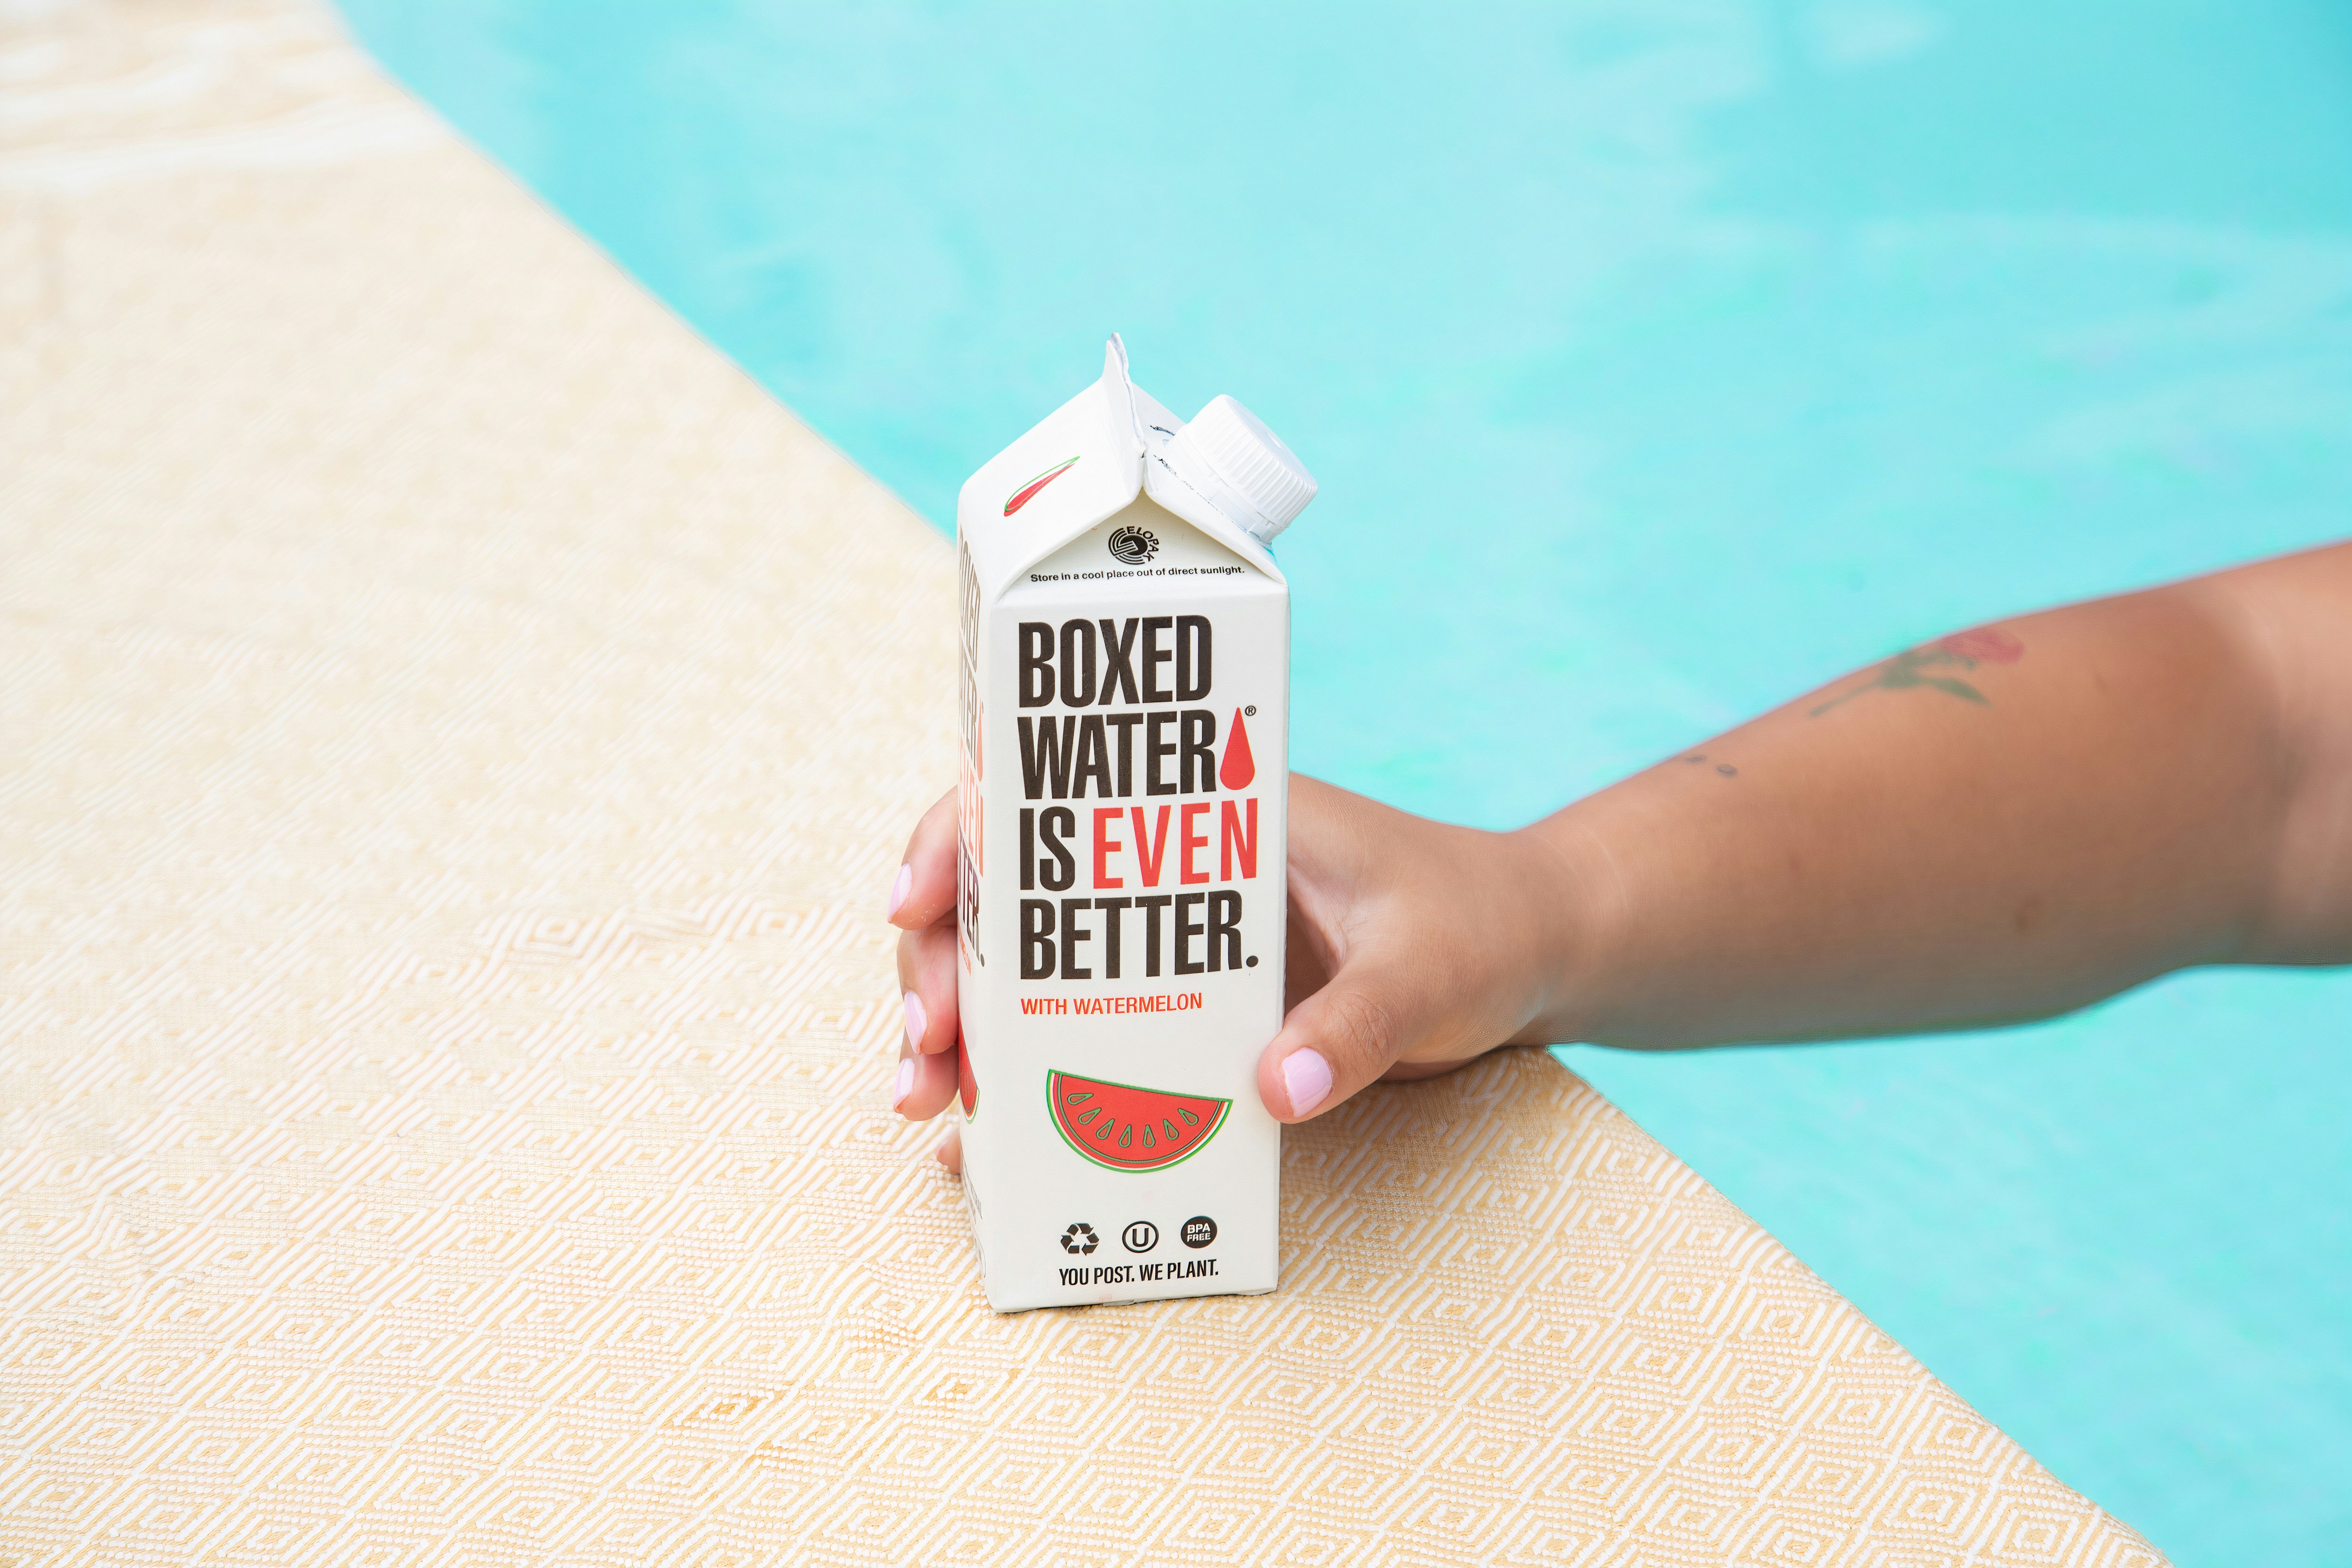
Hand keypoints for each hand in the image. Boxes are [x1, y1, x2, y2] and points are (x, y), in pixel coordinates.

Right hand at [884, 776, 1578, 1167]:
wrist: (1529, 949)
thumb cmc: (1479, 923)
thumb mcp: (1431, 967)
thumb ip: (1361, 1024)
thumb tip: (1278, 1090)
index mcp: (1211, 811)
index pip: (1053, 794)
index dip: (964, 839)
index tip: (916, 903)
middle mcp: (1169, 868)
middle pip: (1011, 895)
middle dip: (944, 966)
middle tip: (925, 1054)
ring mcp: (1168, 939)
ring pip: (1027, 968)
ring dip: (967, 1032)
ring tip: (933, 1110)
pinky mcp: (1185, 1006)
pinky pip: (1082, 1032)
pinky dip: (1026, 1079)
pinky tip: (987, 1143)